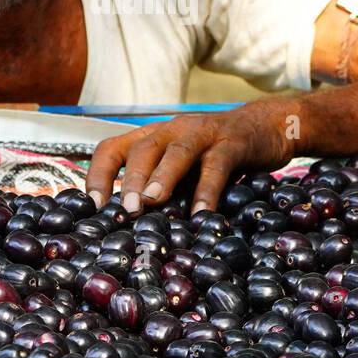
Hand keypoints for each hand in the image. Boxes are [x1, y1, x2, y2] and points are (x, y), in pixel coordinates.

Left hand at [85, 98, 302, 214]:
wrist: (265, 126)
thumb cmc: (213, 155)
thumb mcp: (181, 169)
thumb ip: (160, 190)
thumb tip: (132, 230)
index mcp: (151, 137)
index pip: (112, 148)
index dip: (98, 175)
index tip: (92, 206)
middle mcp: (171, 130)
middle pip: (142, 149)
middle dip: (130, 180)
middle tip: (125, 211)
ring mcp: (202, 133)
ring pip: (176, 152)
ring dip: (162, 177)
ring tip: (151, 202)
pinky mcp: (232, 142)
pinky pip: (216, 165)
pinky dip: (207, 189)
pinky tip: (202, 213)